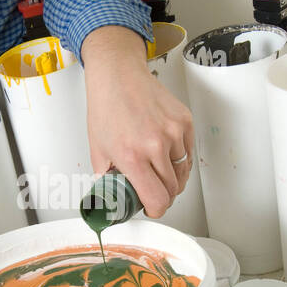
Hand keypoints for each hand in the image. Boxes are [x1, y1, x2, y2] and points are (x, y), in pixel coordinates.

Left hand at [81, 26, 194, 217]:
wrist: (118, 76)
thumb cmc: (107, 108)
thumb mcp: (98, 150)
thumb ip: (108, 179)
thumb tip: (114, 198)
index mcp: (132, 156)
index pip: (157, 199)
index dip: (156, 210)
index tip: (152, 208)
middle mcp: (156, 145)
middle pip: (173, 190)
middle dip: (162, 195)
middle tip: (151, 189)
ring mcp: (174, 132)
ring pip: (182, 172)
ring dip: (172, 177)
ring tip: (156, 168)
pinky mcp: (185, 122)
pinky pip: (188, 153)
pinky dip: (179, 159)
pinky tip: (164, 153)